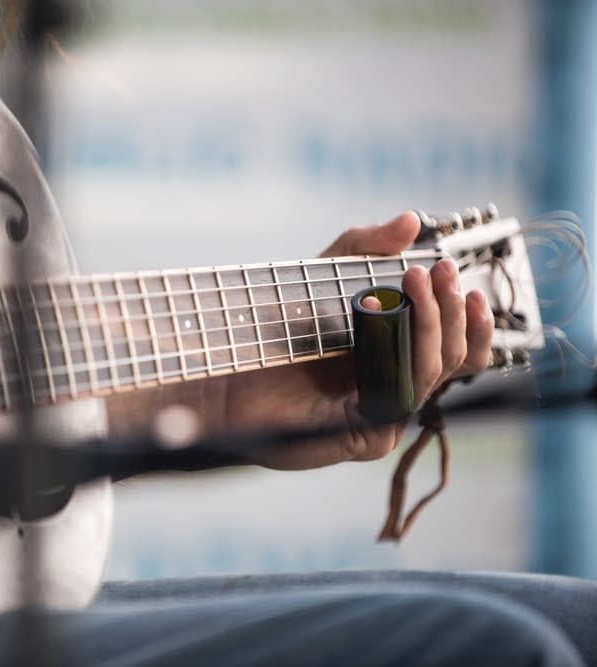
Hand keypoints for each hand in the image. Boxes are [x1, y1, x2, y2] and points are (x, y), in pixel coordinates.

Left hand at [224, 212, 493, 469]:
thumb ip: (363, 249)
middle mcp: (393, 393)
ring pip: (431, 374)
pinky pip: (400, 395)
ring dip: (431, 323)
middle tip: (437, 271)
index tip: (462, 281)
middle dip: (450, 311)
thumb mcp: (323, 278)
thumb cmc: (269, 330)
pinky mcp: (365, 435)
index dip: (470, 321)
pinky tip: (386, 317)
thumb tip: (408, 221)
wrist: (225, 366)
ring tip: (414, 282)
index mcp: (393, 363)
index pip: (456, 351)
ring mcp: (382, 418)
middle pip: (453, 360)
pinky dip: (400, 353)